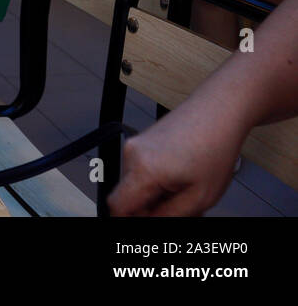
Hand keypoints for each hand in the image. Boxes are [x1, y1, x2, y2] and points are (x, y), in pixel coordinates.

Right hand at [107, 96, 247, 215]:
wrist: (218, 112)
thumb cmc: (215, 148)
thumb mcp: (200, 198)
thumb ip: (170, 216)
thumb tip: (151, 222)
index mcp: (144, 170)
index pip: (117, 206)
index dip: (127, 220)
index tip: (147, 223)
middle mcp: (131, 154)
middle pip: (127, 195)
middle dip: (150, 208)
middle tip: (179, 209)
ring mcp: (134, 145)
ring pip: (135, 184)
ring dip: (155, 194)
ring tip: (185, 189)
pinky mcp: (140, 141)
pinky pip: (141, 170)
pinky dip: (157, 180)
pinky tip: (181, 177)